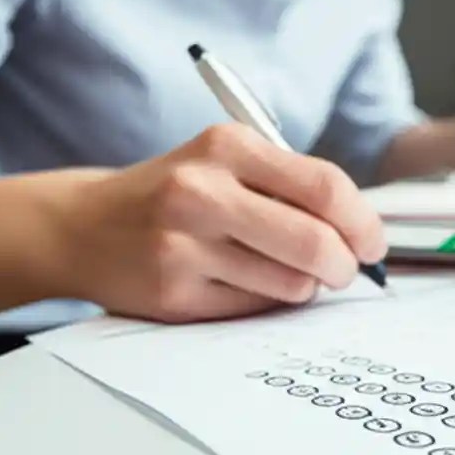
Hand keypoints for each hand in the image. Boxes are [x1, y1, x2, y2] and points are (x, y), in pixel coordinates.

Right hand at [57, 124, 385, 323]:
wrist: (83, 226)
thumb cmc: (174, 194)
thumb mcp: (224, 162)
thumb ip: (289, 186)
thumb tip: (363, 234)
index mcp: (226, 146)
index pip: (325, 186)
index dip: (362, 222)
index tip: (372, 242)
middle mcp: (202, 191)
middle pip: (314, 242)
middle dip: (344, 265)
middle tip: (344, 271)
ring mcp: (184, 246)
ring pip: (291, 283)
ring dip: (303, 286)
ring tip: (278, 270)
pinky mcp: (174, 294)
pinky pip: (254, 309)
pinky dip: (264, 301)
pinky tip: (235, 282)